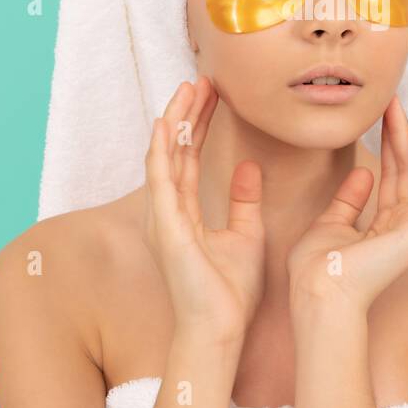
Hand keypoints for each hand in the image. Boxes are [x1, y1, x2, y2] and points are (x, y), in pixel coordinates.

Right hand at [141, 76, 265, 342]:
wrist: (221, 329)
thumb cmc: (230, 291)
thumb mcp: (246, 234)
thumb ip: (244, 201)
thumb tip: (247, 167)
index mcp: (184, 211)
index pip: (190, 155)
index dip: (201, 122)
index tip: (215, 93)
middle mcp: (167, 209)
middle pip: (176, 148)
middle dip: (189, 111)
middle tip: (204, 78)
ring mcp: (162, 216)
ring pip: (165, 155)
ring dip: (177, 119)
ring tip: (190, 86)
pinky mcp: (164, 226)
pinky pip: (160, 178)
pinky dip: (163, 147)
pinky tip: (169, 121)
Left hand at [286, 94, 407, 314]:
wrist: (318, 290)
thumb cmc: (317, 268)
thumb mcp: (329, 222)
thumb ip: (349, 199)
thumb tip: (364, 171)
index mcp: (384, 224)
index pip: (394, 174)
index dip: (391, 140)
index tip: (386, 110)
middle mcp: (405, 225)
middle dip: (407, 131)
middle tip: (400, 98)